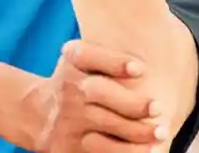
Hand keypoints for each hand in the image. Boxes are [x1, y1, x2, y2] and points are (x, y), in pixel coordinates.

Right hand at [33, 40, 164, 152]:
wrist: (38, 115)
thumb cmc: (74, 83)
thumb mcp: (80, 62)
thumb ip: (106, 56)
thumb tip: (142, 67)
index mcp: (72, 65)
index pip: (87, 56)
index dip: (115, 62)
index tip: (140, 69)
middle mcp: (68, 92)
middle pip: (99, 95)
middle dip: (132, 104)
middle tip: (159, 108)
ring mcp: (68, 123)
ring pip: (103, 129)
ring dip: (135, 135)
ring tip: (159, 134)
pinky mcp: (69, 148)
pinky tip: (145, 151)